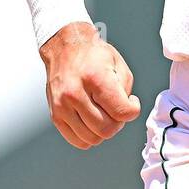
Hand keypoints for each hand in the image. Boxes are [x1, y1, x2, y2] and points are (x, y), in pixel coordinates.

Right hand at [39, 21, 141, 149]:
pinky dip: (89, 136)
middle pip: (107, 129)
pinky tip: (93, 120)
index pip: (121, 112)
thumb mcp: (119, 64)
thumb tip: (125, 113)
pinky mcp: (55, 115)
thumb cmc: (93, 55)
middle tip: (118, 109)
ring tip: (104, 113)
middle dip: (119, 122)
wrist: (64, 48)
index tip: (131, 102)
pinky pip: (78, 141)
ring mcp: (62, 106)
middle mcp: (75, 93)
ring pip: (93, 138)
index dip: (133, 110)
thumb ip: (125, 91)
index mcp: (95, 78)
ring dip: (104, 130)